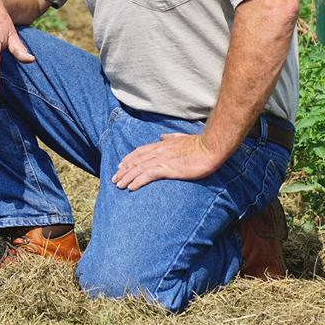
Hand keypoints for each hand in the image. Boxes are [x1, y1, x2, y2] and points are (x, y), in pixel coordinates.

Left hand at [111, 133, 225, 190]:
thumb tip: (163, 136)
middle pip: (135, 161)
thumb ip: (171, 137)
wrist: (209, 148)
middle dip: (123, 170)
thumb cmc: (198, 145)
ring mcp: (162, 159)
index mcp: (161, 145)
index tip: (121, 166)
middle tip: (114, 179)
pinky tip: (131, 187)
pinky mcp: (168, 168)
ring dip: (127, 177)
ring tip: (119, 185)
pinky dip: (138, 181)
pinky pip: (148, 175)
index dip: (128, 159)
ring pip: (138, 168)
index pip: (139, 152)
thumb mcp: (181, 138)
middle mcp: (158, 151)